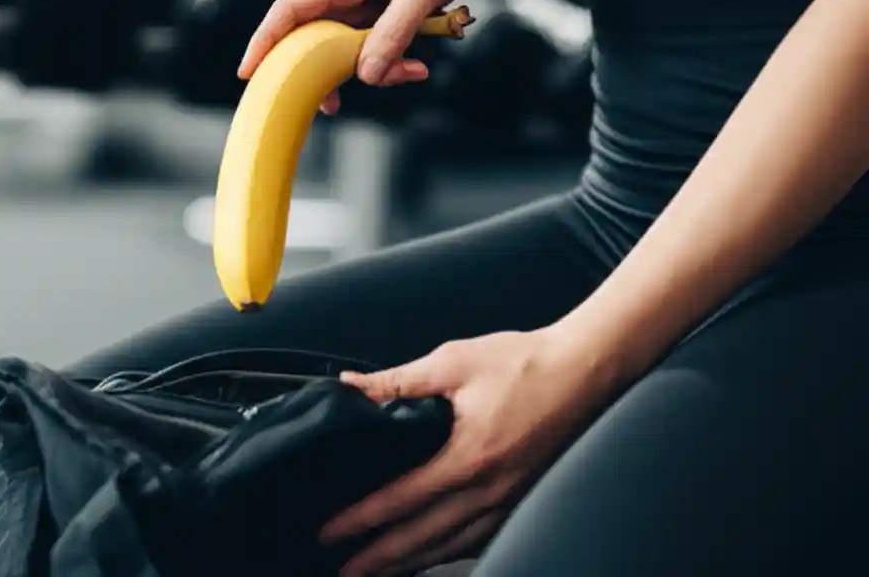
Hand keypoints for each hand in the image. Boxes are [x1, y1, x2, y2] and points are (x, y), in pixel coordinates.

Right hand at [237, 0, 481, 115]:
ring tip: (414, 71)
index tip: (248, 73)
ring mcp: (357, 3)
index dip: (265, 41)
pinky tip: (417, 66)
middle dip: (324, 74)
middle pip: (313, 40)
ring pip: (345, 50)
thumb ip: (395, 32)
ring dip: (372, 70)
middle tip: (334, 106)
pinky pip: (370, 47)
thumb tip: (366, 76)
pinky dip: (389, 62)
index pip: (290, 10)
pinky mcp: (374, 13)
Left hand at [321, 329, 619, 575]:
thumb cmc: (526, 362)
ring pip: (452, 547)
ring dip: (412, 563)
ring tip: (380, 572)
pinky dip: (450, 553)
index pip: (400, 500)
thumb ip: (397, 381)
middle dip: (379, 559)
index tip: (329, 532)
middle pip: (423, 539)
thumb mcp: (454, 361)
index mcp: (468, 457)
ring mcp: (511, 500)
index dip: (360, 519)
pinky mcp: (525, 498)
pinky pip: (481, 539)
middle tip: (345, 572)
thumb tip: (352, 387)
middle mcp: (490, 489)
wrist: (587, 368)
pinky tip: (434, 556)